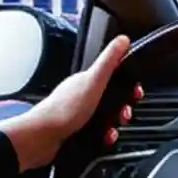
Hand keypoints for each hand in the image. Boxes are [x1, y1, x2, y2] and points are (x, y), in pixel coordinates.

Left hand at [0, 35, 141, 171]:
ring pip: (106, 117)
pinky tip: (105, 138)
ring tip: (113, 128)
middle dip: (122, 107)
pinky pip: (98, 132)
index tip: (135, 92)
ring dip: (114, 124)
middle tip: (123, 113)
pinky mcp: (76, 130)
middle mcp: (81, 95)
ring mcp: (78, 113)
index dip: (127, 84)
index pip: (112, 76)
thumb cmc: (64, 110)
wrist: (43, 137)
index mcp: (85, 80)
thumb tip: (122, 40)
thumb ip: (109, 61)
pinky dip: (105, 136)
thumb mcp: (93, 81)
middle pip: (111, 98)